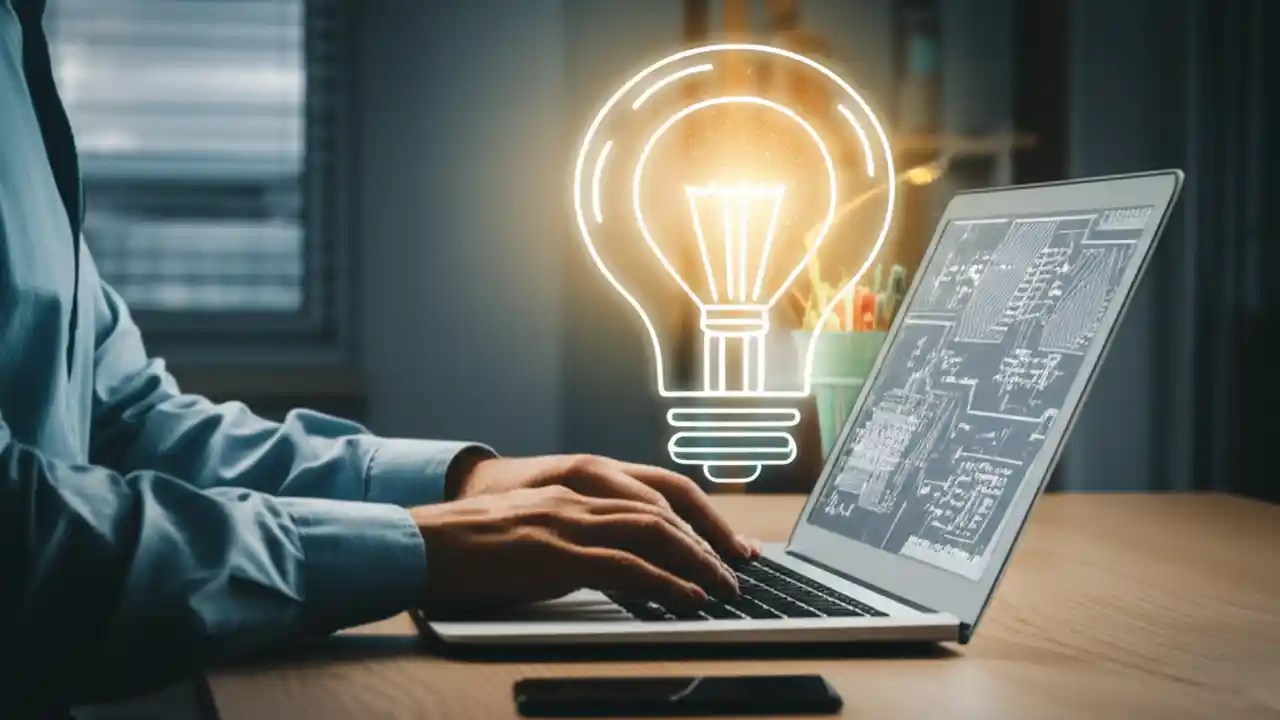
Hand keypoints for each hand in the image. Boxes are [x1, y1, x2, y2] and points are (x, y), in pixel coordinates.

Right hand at [447, 454, 760, 562]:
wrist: (418, 542)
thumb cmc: (469, 547)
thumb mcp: (534, 535)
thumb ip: (575, 543)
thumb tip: (618, 573)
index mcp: (575, 489)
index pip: (653, 494)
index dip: (696, 518)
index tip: (724, 546)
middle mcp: (578, 496)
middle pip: (664, 508)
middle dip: (708, 540)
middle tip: (738, 569)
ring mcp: (567, 521)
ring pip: (653, 532)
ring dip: (696, 561)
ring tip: (723, 588)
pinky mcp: (554, 552)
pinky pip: (624, 565)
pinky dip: (664, 583)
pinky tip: (686, 599)